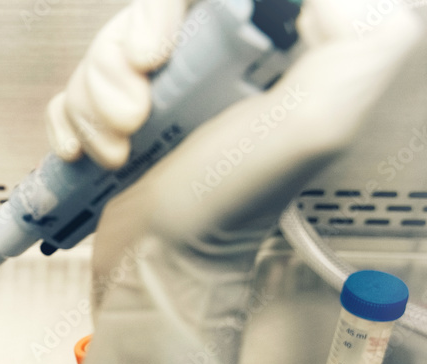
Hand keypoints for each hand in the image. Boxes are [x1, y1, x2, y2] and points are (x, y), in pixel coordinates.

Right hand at [50, 0, 421, 363]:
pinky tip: (88, 154)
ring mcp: (168, 94)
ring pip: (107, 51)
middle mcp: (219, 66)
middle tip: (136, 115)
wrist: (159, 273)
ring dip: (94, 101)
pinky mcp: (123, 119)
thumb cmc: (224, 215)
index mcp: (270, 53)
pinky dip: (72, 120)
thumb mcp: (314, 127)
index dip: (169, 8)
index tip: (156, 54)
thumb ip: (354, 48)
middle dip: (121, 63)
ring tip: (118, 151)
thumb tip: (326, 1)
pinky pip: (77, 88)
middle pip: (150, 15)